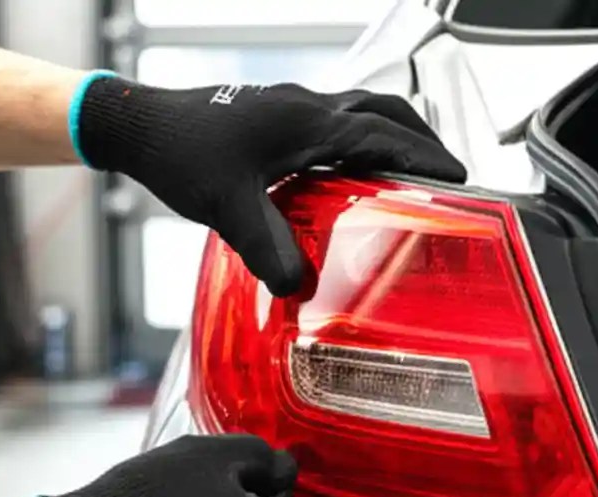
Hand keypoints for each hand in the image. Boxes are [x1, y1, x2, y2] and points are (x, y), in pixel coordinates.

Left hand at [75, 76, 467, 296]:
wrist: (139, 124)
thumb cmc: (179, 153)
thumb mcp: (226, 208)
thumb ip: (266, 248)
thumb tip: (300, 287)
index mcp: (306, 123)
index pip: (383, 136)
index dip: (425, 158)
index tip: (458, 178)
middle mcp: (305, 108)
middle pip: (383, 110)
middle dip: (421, 138)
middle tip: (444, 170)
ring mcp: (289, 107)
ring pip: (360, 110)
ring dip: (391, 134)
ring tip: (408, 168)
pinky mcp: (274, 115)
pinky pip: (334, 120)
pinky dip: (358, 140)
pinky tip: (348, 172)